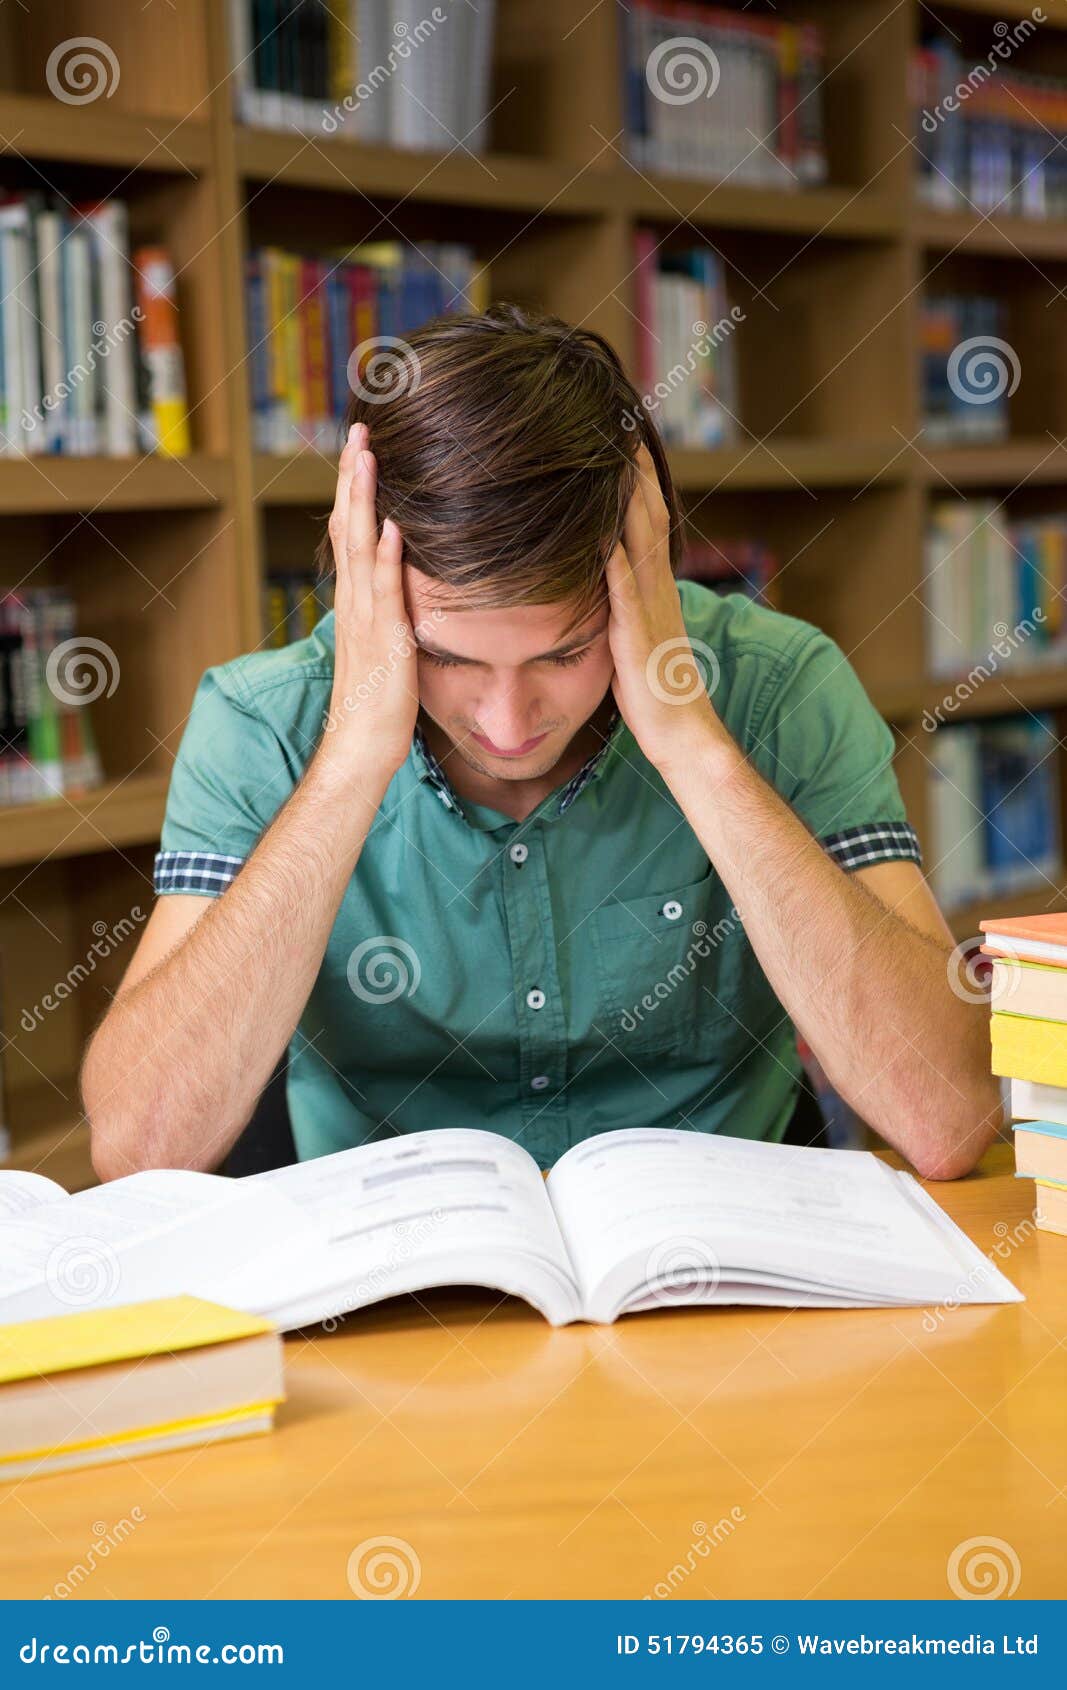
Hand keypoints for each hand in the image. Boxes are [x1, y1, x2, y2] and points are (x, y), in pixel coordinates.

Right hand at [317, 422, 418, 783]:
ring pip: (361, 548)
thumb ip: (391, 611)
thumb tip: (406, 583)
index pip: (351, 533)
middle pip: (349, 527)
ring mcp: (366, 619)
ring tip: (367, 457)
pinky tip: (393, 524)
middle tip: (358, 429)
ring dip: (364, 501)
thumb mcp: (387, 645)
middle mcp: (355, 602)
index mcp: (357, 601)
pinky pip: (385, 592)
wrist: (361, 748)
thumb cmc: (378, 705)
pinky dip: (388, 557)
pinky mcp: (385, 641)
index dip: (354, 491)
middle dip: (352, 478)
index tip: (361, 449)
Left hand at [605, 443, 724, 770]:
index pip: (648, 519)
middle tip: (621, 426)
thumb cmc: (654, 689)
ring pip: (641, 544)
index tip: (623, 440)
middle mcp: (656, 589)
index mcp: (655, 586)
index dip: (637, 479)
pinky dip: (616, 564)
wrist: (681, 732)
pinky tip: (604, 538)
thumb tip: (605, 572)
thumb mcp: (635, 632)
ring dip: (629, 503)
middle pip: (649, 517)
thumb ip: (623, 600)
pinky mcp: (636, 638)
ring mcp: (650, 611)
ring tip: (614, 461)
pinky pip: (626, 595)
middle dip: (635, 472)